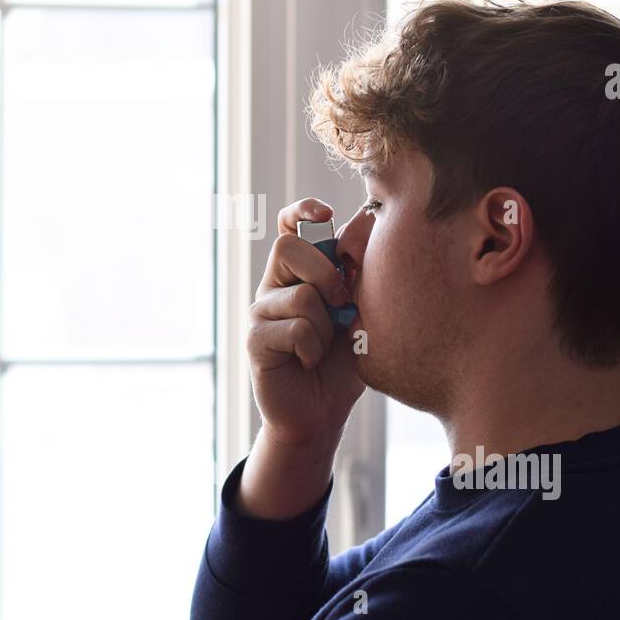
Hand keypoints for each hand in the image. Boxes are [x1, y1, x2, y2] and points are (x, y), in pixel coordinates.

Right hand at [246, 198, 366, 451]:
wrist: (324, 409)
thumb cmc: (345, 358)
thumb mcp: (363, 309)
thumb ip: (360, 271)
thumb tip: (363, 221)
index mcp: (299, 270)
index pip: (289, 224)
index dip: (302, 210)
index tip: (325, 213)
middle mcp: (275, 284)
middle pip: (288, 246)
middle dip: (325, 272)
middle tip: (343, 302)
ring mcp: (261, 311)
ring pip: (299, 295)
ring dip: (325, 323)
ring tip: (325, 344)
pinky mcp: (256, 340)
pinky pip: (293, 329)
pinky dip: (312, 347)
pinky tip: (308, 361)